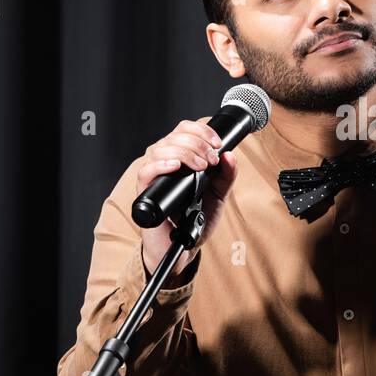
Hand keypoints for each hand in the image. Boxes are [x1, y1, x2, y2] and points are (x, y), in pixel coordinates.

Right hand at [136, 118, 237, 276]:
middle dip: (198, 143)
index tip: (217, 144)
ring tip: (200, 166)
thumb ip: (226, 175)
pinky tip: (175, 166)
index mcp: (181, 158)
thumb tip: (230, 155)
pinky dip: (161, 165)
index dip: (201, 130)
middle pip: (174, 136)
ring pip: (161, 149)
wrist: (185, 246)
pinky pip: (146, 171)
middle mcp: (166, 163)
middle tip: (211, 160)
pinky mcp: (146, 192)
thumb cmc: (197, 218)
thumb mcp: (219, 194)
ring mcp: (155, 177)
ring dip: (185, 152)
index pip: (184, 129)